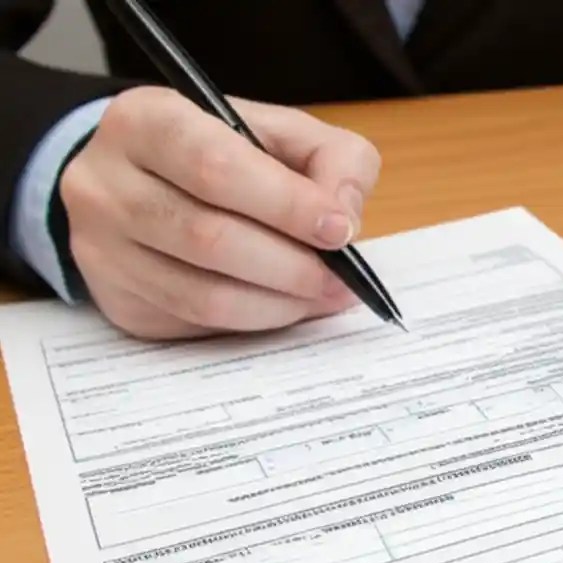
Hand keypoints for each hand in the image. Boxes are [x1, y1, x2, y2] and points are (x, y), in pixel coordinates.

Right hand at [60, 87, 381, 338]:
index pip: (216, 167)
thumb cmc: (226, 154)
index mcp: (146, 120)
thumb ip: (333, 159)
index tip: (339, 230)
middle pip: (208, 237)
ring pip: (201, 296)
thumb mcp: (283, 132)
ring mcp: (101, 249)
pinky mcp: (117, 301)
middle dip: (292, 266)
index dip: (286, 204)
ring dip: (279, 303)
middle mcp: (104, 183)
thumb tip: (343, 217)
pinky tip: (287, 305)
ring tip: (324, 295)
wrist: (145, 180)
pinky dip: (255, 321)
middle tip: (341, 278)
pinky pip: (195, 324)